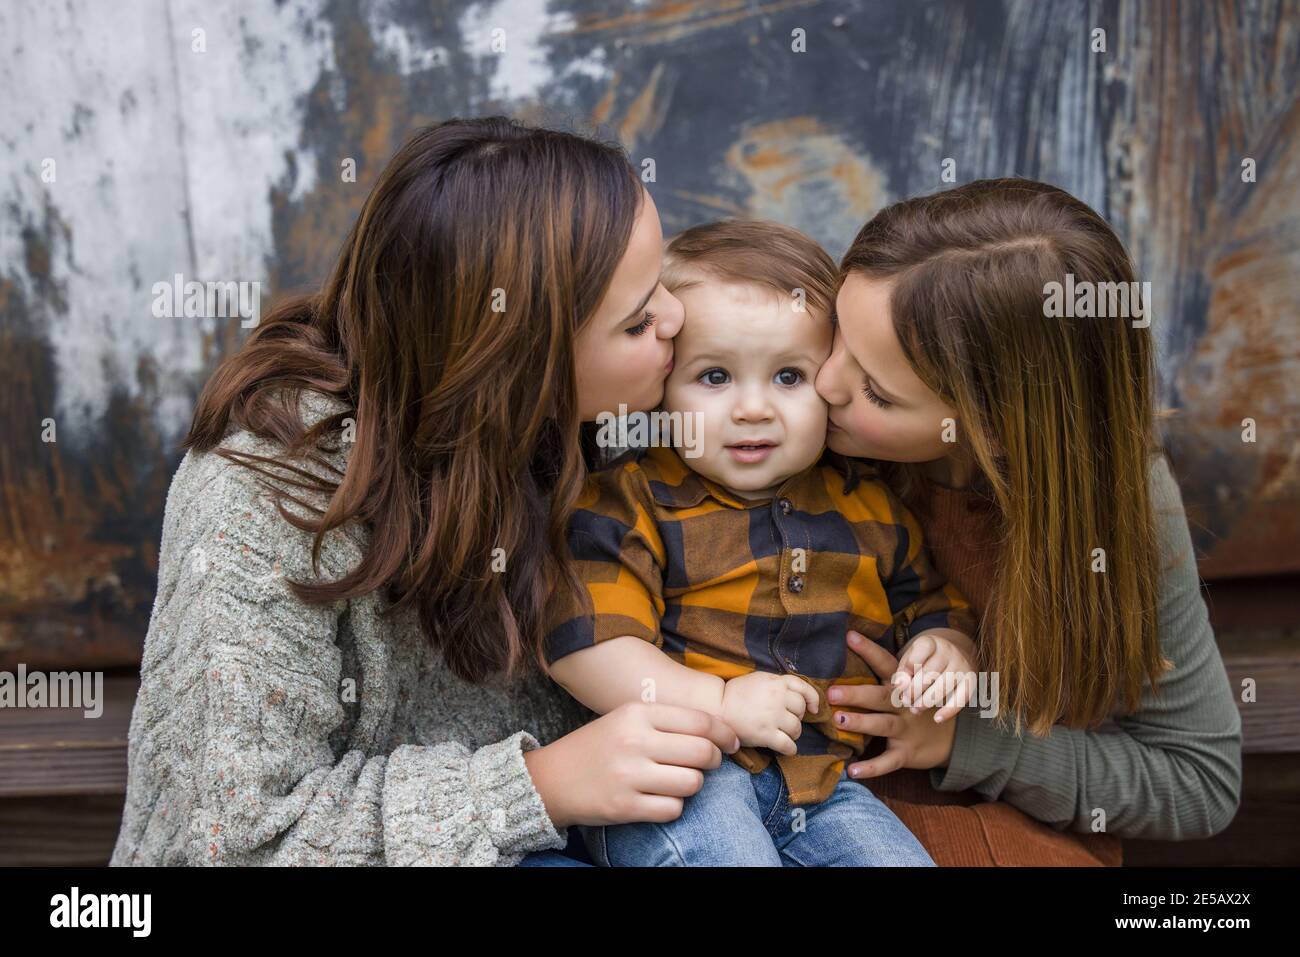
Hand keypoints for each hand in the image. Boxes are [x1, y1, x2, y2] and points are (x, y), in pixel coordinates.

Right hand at [523, 702, 739, 829]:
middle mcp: (634, 741)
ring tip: (679, 780)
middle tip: (708, 763)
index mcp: (637, 713)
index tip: (731, 743)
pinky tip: (660, 798)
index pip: (699, 721)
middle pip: (702, 752)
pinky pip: (673, 809)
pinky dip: (674, 806)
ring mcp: (629, 775)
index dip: (724, 733)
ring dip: (693, 784)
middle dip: (714, 760)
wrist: (552, 778)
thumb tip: (719, 731)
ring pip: (692, 782)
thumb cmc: (599, 745)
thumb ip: (667, 720)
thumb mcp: (627, 718)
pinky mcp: (624, 806)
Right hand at [720, 671, 819, 754]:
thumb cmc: (736, 694)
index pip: (804, 688)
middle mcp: (777, 698)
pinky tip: (786, 748)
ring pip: (797, 729)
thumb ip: (777, 684)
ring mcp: (772, 717)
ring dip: (793, 734)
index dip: (812, 699)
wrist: (716, 707)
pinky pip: (788, 745)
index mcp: (776, 682)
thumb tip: (795, 694)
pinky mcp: (766, 734)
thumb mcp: (758, 679)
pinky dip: (791, 749)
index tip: (813, 708)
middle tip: (787, 721)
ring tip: (784, 734)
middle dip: (797, 717)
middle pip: (800, 710)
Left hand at [825, 631, 958, 779]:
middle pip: (880, 696)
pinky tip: (852, 770)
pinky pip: (888, 762)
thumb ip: (885, 674)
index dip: (868, 650)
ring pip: (882, 725)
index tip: (849, 636)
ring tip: (839, 721)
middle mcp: (904, 705)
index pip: (885, 664)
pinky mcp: (907, 753)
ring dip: (861, 723)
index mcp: (902, 686)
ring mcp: (906, 729)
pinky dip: (871, 768)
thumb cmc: (917, 706)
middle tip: (832, 692)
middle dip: (856, 694)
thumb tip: (849, 646)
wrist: (953, 738)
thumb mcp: (908, 688)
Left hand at [892, 629, 977, 722]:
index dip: (908, 667)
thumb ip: (903, 671)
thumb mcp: (910, 659)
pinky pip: (961, 698)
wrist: (952, 657)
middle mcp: (949, 651)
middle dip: (914, 691)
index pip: (920, 651)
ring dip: (927, 702)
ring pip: (943, 688)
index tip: (900, 684)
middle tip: (906, 701)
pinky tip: (937, 719)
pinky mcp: (971, 680)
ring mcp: (962, 665)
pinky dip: (949, 711)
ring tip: (915, 710)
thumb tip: (899, 686)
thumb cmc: (924, 661)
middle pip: (929, 673)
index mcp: (931, 642)